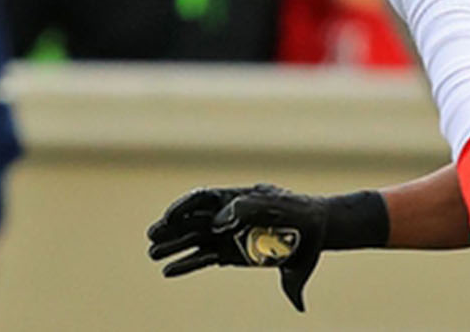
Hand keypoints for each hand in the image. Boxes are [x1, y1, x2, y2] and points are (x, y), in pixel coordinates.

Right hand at [146, 185, 327, 311]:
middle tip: (151, 236)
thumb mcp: (277, 203)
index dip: (185, 206)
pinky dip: (187, 265)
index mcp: (237, 197)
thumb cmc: (299, 213)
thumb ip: (249, 207)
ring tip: (152, 254)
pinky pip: (205, 259)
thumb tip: (221, 221)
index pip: (205, 199)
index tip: (170, 217)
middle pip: (194, 219)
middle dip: (172, 228)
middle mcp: (229, 216)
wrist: (318, 230)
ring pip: (195, 240)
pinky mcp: (232, 254)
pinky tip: (169, 271)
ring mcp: (229, 236)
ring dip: (173, 246)